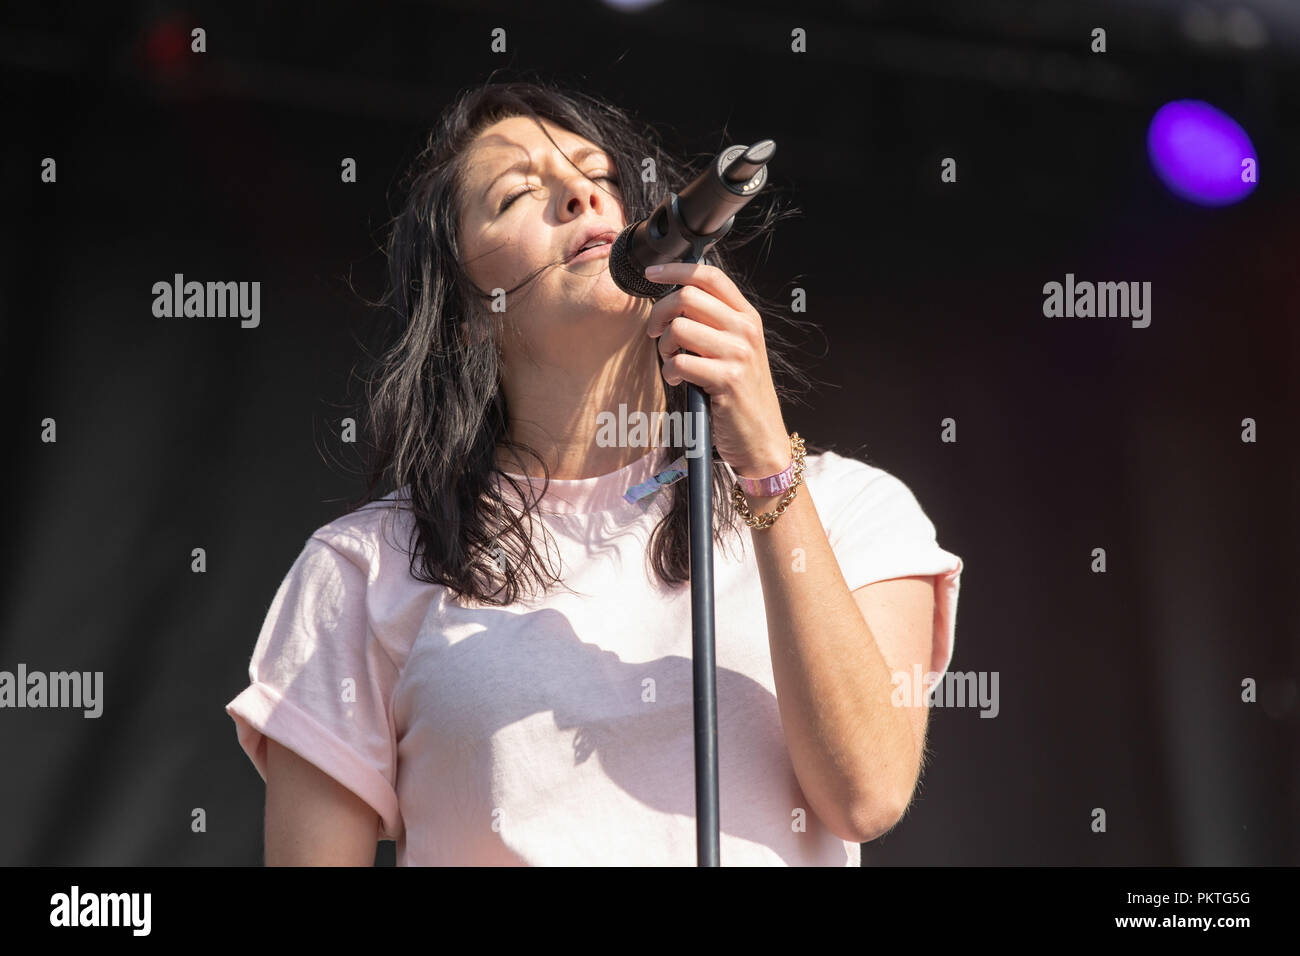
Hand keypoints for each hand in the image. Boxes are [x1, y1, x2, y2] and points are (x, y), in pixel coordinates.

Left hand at [644, 261, 790, 479]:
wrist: (762, 438)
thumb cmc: (741, 395)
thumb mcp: (736, 350)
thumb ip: (714, 323)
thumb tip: (674, 300)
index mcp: (747, 317)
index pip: (709, 276)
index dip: (674, 269)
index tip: (651, 273)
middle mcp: (746, 330)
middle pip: (687, 297)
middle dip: (659, 314)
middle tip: (656, 333)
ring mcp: (739, 354)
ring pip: (679, 328)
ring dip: (663, 346)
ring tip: (671, 361)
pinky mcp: (727, 380)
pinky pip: (679, 362)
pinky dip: (669, 372)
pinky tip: (676, 380)